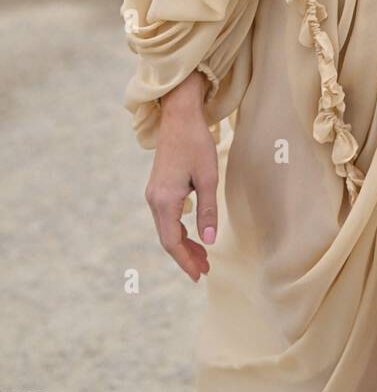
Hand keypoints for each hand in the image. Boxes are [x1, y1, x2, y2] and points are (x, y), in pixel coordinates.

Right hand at [145, 73, 218, 280]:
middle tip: (204, 269)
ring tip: (202, 256)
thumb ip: (207, 210)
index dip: (186, 260)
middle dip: (185, 256)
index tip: (199, 275)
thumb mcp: (208, 177)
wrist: (179, 116)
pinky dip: (178, 230)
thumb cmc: (196, 143)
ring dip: (183, 244)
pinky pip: (166, 217)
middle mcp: (154, 199)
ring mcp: (153, 193)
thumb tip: (209, 240)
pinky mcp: (157, 187)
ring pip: (166, 228)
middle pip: (167, 238)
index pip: (172, 241)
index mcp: (165, 200)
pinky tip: (192, 234)